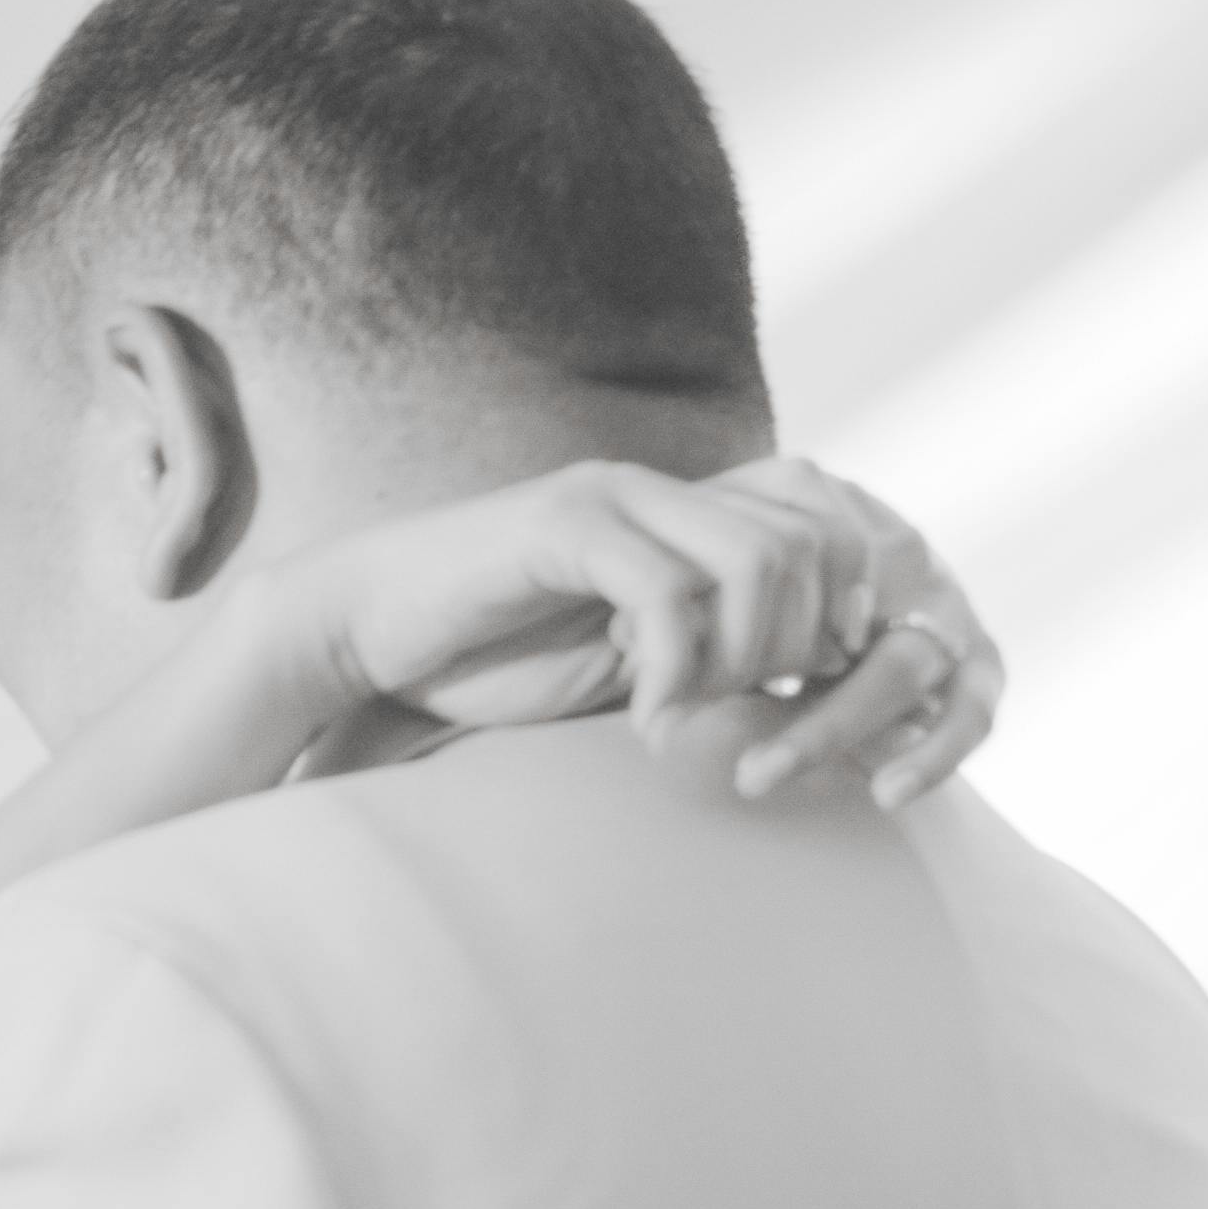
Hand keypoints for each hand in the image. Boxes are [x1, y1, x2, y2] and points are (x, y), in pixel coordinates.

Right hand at [285, 454, 1002, 810]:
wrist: (364, 630)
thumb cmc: (486, 657)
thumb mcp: (624, 657)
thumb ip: (702, 647)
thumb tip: (807, 682)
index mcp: (681, 510)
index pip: (823, 519)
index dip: (843, 602)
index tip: (808, 680)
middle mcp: (659, 488)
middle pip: (808, 542)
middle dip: (797, 643)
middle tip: (743, 709)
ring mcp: (611, 496)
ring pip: (753, 560)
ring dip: (741, 657)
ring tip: (687, 712)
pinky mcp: (562, 524)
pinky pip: (665, 590)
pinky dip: (674, 670)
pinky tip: (643, 720)